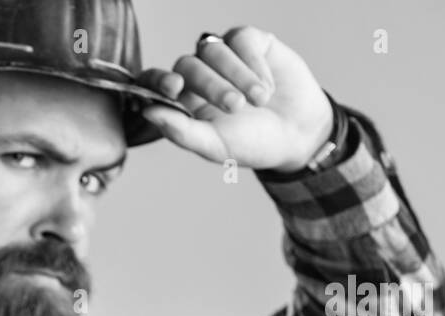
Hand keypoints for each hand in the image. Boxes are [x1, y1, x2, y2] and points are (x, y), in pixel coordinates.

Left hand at [138, 26, 333, 172]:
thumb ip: (180, 131)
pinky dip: (254, 63)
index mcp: (182, 102)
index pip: (155, 82)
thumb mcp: (214, 145)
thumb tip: (147, 112)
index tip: (173, 88)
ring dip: (237, 76)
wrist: (298, 135)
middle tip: (235, 107)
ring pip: (214, 50)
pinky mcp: (250, 42)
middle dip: (211, 85)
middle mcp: (198, 75)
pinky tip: (267, 86)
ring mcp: (224, 56)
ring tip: (259, 100)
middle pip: (187, 65)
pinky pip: (241, 39)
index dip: (158, 79)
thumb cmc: (252, 143)